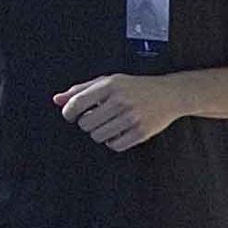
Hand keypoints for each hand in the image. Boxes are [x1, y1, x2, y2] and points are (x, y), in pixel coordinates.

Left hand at [56, 71, 186, 151]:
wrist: (170, 94)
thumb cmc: (136, 87)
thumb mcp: (109, 82)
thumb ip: (82, 90)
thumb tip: (57, 100)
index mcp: (110, 86)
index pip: (77, 103)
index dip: (69, 112)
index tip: (71, 115)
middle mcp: (120, 101)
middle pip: (86, 124)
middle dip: (87, 123)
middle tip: (97, 118)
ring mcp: (132, 118)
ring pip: (98, 136)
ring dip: (100, 133)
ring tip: (109, 125)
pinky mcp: (141, 132)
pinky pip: (114, 145)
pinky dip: (113, 142)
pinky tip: (118, 132)